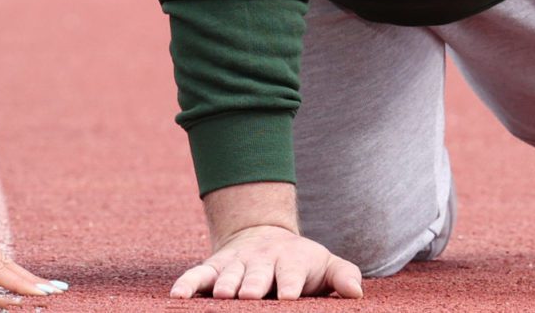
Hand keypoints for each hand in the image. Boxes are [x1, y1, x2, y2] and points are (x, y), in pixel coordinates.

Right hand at [171, 223, 362, 299]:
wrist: (264, 237)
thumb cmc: (301, 262)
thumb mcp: (324, 264)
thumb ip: (342, 275)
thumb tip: (356, 292)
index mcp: (289, 260)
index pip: (290, 273)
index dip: (288, 284)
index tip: (288, 298)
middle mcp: (260, 260)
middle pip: (256, 273)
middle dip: (252, 284)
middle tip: (248, 296)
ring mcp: (235, 263)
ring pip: (228, 273)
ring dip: (224, 284)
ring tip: (222, 296)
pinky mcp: (214, 268)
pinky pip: (198, 275)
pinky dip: (187, 284)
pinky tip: (178, 296)